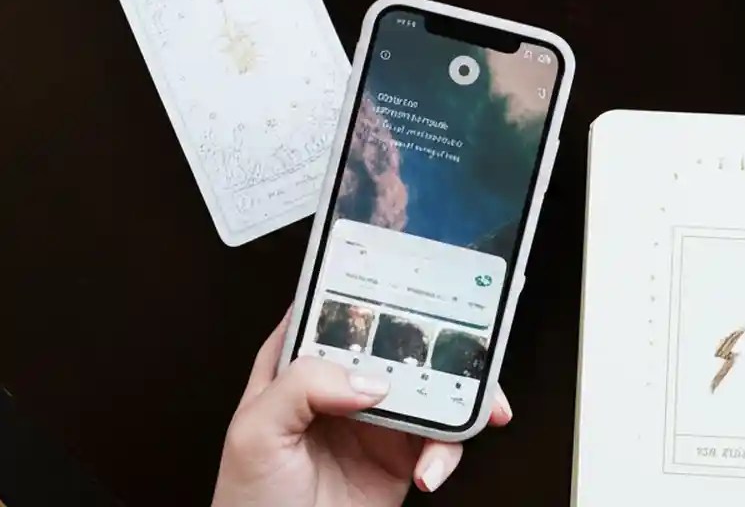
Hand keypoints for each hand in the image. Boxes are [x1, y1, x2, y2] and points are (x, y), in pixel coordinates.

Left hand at [212, 312, 512, 506]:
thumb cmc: (248, 500)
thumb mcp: (255, 432)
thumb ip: (302, 387)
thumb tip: (369, 377)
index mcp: (299, 361)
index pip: (340, 307)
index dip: (377, 285)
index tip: (417, 273)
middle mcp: (343, 383)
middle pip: (404, 341)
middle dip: (448, 339)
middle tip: (479, 342)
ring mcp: (378, 419)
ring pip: (436, 387)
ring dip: (467, 396)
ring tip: (483, 411)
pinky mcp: (403, 455)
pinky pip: (442, 441)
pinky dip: (449, 453)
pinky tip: (433, 471)